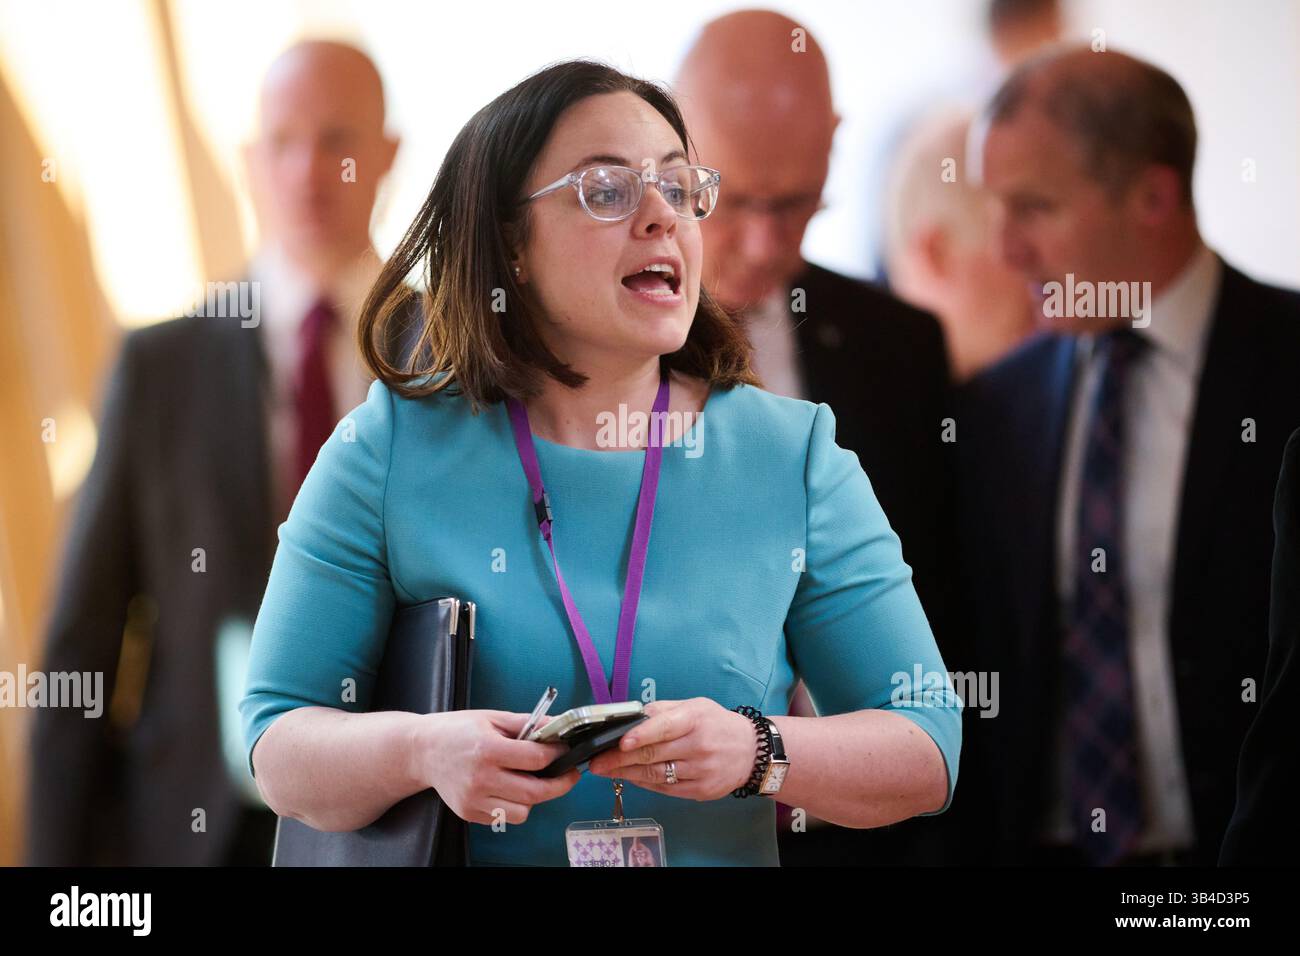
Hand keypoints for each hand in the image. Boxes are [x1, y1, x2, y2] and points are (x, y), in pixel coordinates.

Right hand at [410, 710, 580, 825]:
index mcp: (487, 750)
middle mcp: (480, 778)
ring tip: (530, 781)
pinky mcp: (468, 813)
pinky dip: (513, 805)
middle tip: (569, 774)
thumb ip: (527, 723)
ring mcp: (473, 799)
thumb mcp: (492, 718)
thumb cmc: (456, 730)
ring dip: (533, 798)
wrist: (421, 751)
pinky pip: (504, 817)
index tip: (564, 750)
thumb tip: (557, 725)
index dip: (557, 754)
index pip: (536, 759)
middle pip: (534, 792)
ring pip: (522, 812)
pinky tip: (508, 788)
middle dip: (560, 784)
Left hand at [587, 698, 758, 800]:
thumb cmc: (717, 724)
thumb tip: (630, 716)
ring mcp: (700, 771)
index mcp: (695, 719)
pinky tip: (630, 777)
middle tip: (596, 761)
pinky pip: (665, 789)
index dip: (640, 735)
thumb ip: (662, 711)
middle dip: (620, 759)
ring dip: (626, 773)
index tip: (619, 742)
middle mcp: (699, 746)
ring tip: (605, 770)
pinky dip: (644, 783)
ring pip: (655, 775)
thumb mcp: (694, 706)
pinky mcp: (700, 791)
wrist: (752, 751)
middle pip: (653, 755)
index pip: (664, 727)